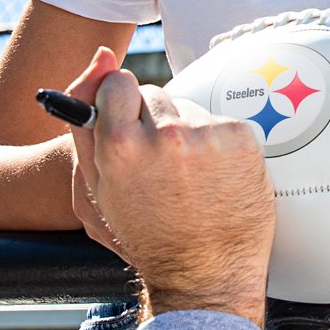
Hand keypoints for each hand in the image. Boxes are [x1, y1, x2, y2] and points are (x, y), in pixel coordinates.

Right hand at [64, 47, 274, 324]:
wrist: (207, 271)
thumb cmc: (148, 232)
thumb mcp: (99, 184)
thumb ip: (88, 119)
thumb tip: (100, 58)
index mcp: (121, 143)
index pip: (118, 82)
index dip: (123, 103)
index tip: (130, 121)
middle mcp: (166, 133)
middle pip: (156, 95)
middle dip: (155, 121)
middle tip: (163, 164)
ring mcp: (207, 134)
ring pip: (189, 110)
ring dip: (189, 133)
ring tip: (190, 177)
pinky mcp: (241, 137)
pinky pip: (220, 124)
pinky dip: (219, 145)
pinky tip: (215, 177)